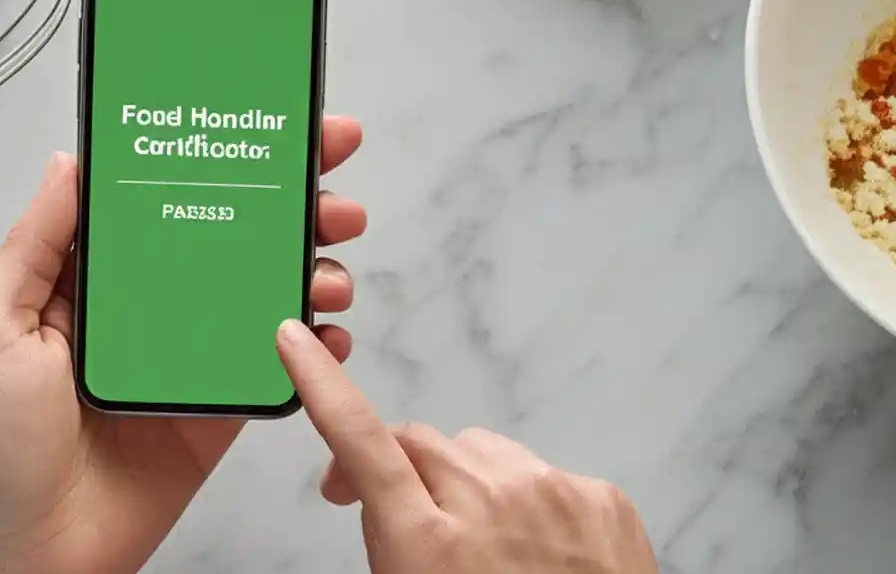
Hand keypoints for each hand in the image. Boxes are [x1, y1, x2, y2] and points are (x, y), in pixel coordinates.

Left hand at [0, 116, 365, 573]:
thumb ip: (37, 245)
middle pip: (225, 237)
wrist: (18, 561)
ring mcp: (182, 358)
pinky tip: (327, 331)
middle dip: (287, 206)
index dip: (214, 158)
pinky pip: (270, 366)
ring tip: (329, 267)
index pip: (160, 198)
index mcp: (86, 279)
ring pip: (259, 294)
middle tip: (330, 190)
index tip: (268, 125)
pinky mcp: (213, 409)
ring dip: (308, 269)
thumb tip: (71, 162)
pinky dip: (311, 346)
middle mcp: (142, 309)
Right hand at [275, 319, 657, 573]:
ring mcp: (553, 491)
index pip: (359, 437)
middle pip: (421, 443)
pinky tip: (540, 552)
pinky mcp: (601, 495)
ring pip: (482, 453)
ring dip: (471, 486)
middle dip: (406, 473)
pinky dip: (531, 504)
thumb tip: (382, 496)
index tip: (294, 343)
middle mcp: (490, 501)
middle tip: (407, 522)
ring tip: (489, 549)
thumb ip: (389, 537)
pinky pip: (542, 474)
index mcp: (429, 543)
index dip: (320, 383)